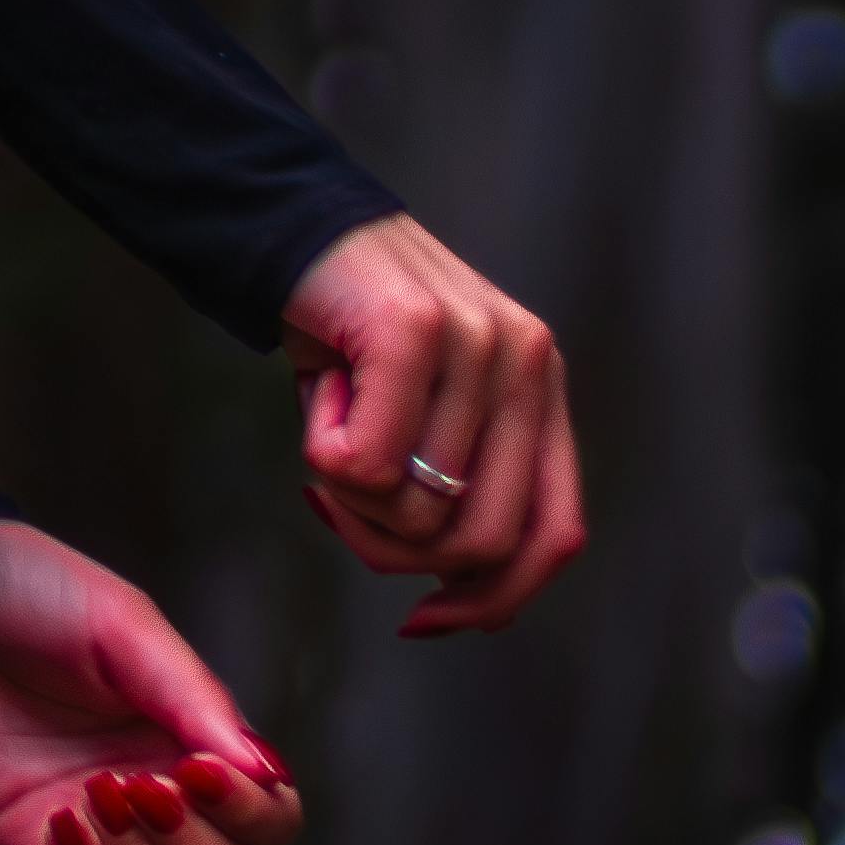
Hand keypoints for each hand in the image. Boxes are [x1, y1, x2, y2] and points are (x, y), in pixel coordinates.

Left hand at [0, 519, 303, 844]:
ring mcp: (94, 828)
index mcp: (190, 736)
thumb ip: (193, 695)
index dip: (253, 814)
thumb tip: (264, 773)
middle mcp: (153, 792)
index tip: (199, 769)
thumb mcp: (121, 622)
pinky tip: (61, 825)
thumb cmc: (24, 587)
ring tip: (98, 796)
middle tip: (147, 789)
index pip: (269, 817)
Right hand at [283, 213, 582, 632]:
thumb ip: (447, 488)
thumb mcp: (414, 416)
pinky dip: (323, 457)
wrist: (292, 223)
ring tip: (326, 435)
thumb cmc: (346, 335)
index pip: (552, 536)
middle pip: (481, 539)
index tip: (423, 620)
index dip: (493, 600)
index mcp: (539, 391)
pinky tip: (317, 402)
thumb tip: (456, 600)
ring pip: (419, 508)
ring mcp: (480, 343)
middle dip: (395, 552)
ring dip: (350, 500)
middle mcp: (528, 365)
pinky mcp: (417, 330)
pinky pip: (366, 463)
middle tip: (339, 507)